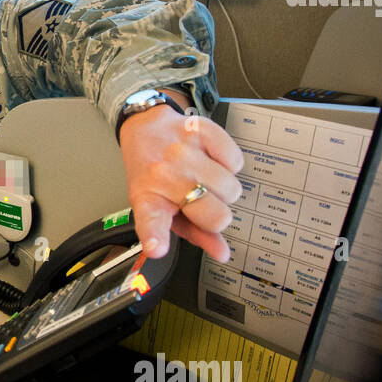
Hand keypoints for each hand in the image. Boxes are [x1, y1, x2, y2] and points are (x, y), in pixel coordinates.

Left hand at [118, 104, 243, 261]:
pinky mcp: (198, 130)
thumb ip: (195, 234)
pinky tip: (209, 158)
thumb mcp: (166, 210)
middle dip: (217, 214)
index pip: (152, 223)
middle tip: (201, 199)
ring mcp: (180, 151)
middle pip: (217, 217)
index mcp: (149, 201)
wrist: (146, 130)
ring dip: (223, 188)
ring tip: (203, 177)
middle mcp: (162, 175)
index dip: (156, 238)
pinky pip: (235, 162)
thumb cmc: (157, 178)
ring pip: (232, 190)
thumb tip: (222, 252)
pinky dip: (228, 163)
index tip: (157, 248)